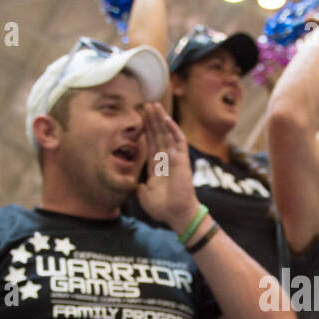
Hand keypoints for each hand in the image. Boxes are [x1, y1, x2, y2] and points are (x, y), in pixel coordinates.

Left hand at [138, 102, 199, 232]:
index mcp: (157, 166)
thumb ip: (140, 188)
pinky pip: (179, 141)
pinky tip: (166, 119)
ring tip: (154, 105)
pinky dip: (173, 129)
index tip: (141, 117)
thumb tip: (136, 184)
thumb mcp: (145, 197)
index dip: (147, 130)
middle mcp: (166, 159)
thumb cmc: (163, 208)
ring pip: (167, 134)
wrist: (177, 215)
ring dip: (161, 120)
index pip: (151, 143)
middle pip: (159, 134)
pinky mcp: (182, 160)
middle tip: (147, 104)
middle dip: (153, 119)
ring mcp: (175, 158)